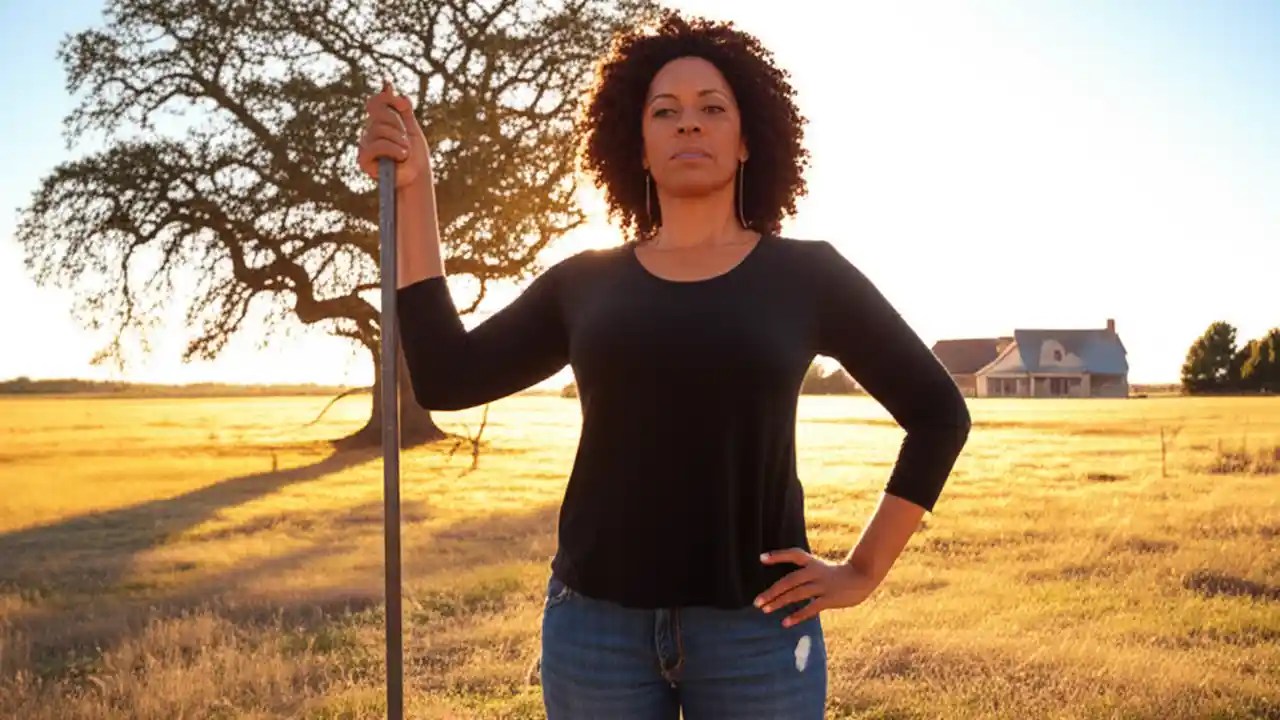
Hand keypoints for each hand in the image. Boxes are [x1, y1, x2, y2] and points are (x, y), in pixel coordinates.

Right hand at [357, 77, 430, 188]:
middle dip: (398, 124)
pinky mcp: (363, 159)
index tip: (403, 105)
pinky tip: (400, 157)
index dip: (388, 99)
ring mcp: (365, 145)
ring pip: (380, 129)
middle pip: (379, 113)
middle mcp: (369, 132)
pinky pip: (375, 145)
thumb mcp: (412, 128)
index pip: (374, 102)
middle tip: (406, 139)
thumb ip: (403, 109)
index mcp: (379, 123)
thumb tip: (392, 89)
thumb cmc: (415, 155)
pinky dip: (392, 149)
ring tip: (405, 152)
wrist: (417, 176)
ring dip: (399, 140)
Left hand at [754, 548, 881, 627]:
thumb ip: (804, 574)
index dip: (778, 556)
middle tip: (757, 602)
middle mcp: (815, 572)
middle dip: (772, 591)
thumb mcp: (820, 568)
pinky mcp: (830, 599)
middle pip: (790, 580)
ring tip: (766, 610)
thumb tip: (782, 588)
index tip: (762, 559)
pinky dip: (797, 616)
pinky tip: (785, 623)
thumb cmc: (836, 575)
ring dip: (780, 602)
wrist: (862, 577)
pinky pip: (810, 608)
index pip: (794, 554)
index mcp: (813, 563)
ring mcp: (823, 585)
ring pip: (797, 594)